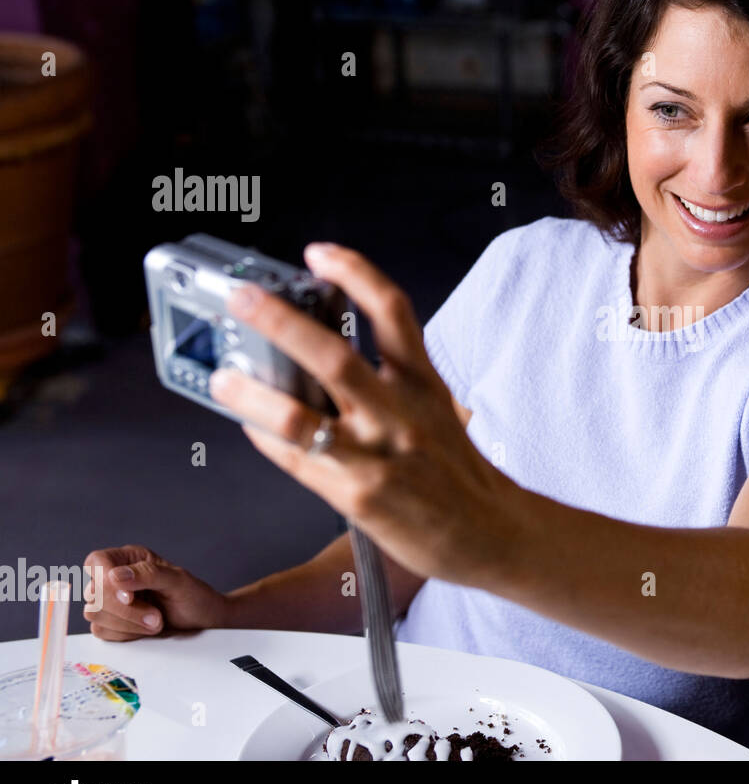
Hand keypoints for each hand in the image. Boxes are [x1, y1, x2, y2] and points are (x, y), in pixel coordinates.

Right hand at [81, 545, 230, 640]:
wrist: (202, 621)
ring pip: (94, 614)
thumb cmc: (194, 596)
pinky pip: (101, 631)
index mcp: (129, 558)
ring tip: (156, 622)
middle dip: (126, 610)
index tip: (130, 597)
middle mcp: (115, 578)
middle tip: (156, 616)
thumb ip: (149, 574)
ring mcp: (111, 601)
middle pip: (94, 593)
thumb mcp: (178, 580)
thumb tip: (115, 576)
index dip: (105, 580)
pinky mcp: (111, 623)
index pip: (97, 561)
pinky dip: (124, 634)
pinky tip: (145, 629)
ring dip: (127, 623)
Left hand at [207, 243, 512, 585]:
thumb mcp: (436, 411)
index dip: (354, 273)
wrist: (490, 531)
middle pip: (335, 356)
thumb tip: (320, 362)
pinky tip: (250, 427)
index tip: (318, 253)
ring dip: (254, 395)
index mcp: (424, 383)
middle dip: (281, 322)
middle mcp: (401, 413)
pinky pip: (300, 462)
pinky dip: (268, 441)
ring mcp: (378, 455)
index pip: (393, 312)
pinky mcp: (360, 496)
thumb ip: (391, 384)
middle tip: (244, 298)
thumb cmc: (456, 471)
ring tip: (223, 378)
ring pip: (303, 418)